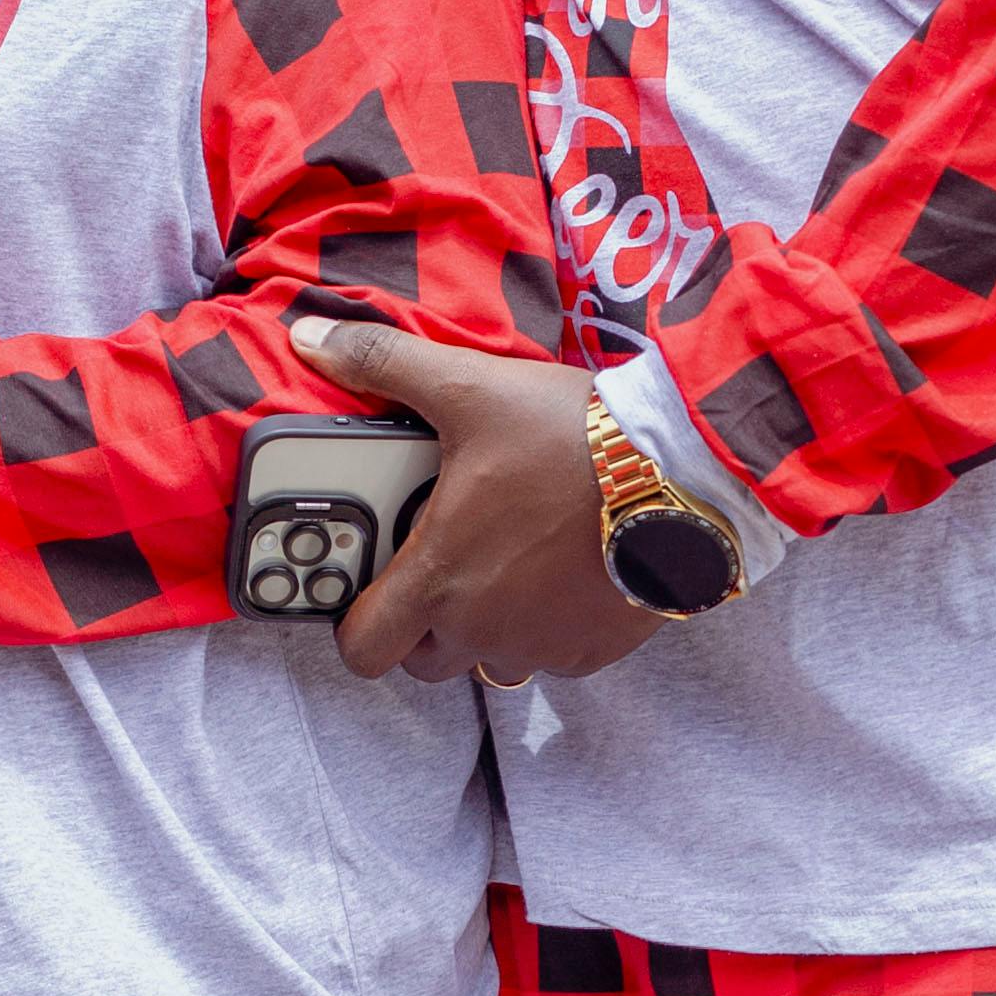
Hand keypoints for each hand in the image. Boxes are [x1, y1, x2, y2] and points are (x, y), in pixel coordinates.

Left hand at [290, 314, 661, 688]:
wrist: (683, 471)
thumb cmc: (574, 436)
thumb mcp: (469, 386)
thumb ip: (384, 364)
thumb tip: (312, 335)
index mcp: (441, 576)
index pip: (363, 647)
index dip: (357, 624)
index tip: (372, 588)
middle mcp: (484, 627)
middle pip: (426, 661)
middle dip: (425, 624)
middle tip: (446, 562)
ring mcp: (544, 646)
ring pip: (493, 661)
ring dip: (490, 627)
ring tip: (511, 561)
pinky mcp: (595, 650)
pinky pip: (553, 657)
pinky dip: (550, 628)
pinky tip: (564, 573)